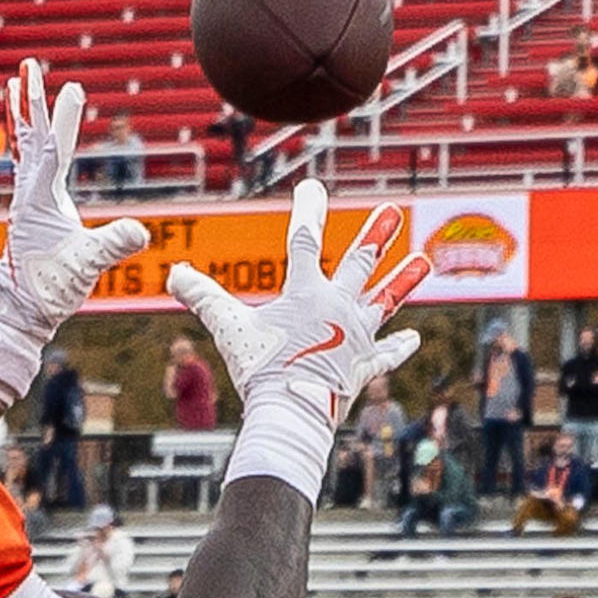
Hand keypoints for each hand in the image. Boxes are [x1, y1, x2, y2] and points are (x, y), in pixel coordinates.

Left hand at [0, 60, 150, 410]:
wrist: (21, 315)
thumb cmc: (49, 291)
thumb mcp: (86, 266)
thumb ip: (113, 245)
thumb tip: (140, 231)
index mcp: (41, 200)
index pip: (51, 149)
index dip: (61, 119)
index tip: (69, 87)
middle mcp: (29, 195)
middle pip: (31, 137)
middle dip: (32, 102)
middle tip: (27, 66)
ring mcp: (27, 201)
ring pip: (24, 148)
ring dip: (24, 115)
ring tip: (18, 85)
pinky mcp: (30, 211)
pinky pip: (27, 165)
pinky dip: (28, 142)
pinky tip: (29, 135)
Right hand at [170, 181, 429, 493]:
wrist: (292, 409)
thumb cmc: (260, 368)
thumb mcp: (227, 328)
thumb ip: (203, 297)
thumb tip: (174, 273)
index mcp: (306, 293)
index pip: (305, 241)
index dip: (308, 211)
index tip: (312, 188)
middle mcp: (338, 308)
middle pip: (360, 265)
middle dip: (376, 235)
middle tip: (392, 213)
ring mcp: (355, 337)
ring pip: (385, 303)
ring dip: (404, 281)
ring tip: (424, 260)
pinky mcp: (362, 367)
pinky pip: (384, 356)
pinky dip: (397, 348)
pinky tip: (414, 338)